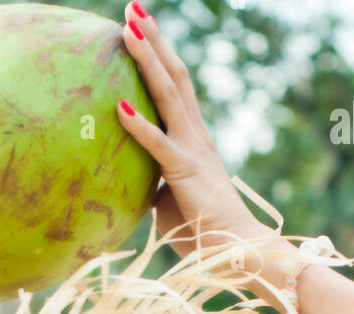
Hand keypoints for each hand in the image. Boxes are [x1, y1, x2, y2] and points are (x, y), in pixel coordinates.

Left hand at [118, 5, 265, 258]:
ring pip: (168, 94)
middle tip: (133, 8)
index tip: (140, 28)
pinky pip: (157, 144)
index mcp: (194, 139)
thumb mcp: (170, 202)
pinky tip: (118, 105)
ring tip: (127, 29)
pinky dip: (137, 124)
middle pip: (173, 75)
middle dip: (153, 40)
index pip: (175, 88)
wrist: (236, 250)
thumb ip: (153, 186)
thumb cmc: (203, 231)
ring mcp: (191, 149)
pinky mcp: (184, 171)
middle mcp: (195, 134)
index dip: (158, 56)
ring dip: (147, 59)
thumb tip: (133, 185)